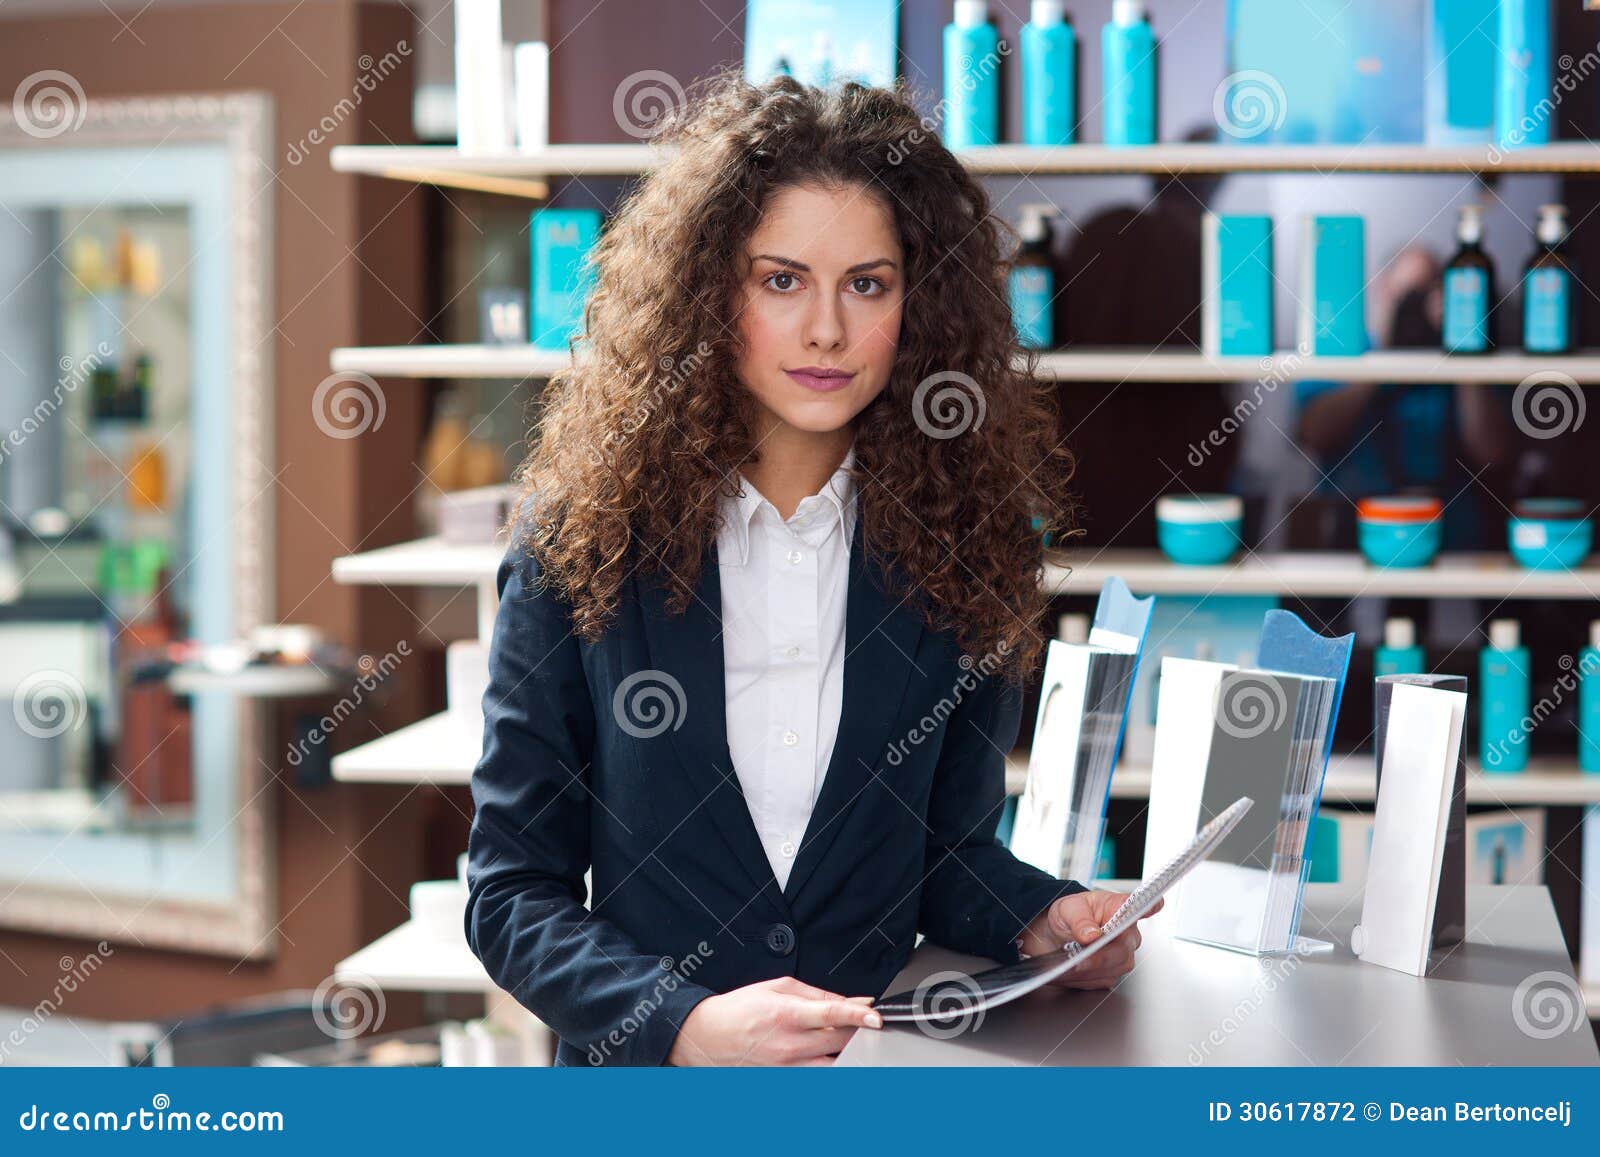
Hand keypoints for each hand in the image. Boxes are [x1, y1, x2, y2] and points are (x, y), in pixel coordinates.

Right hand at [665, 975, 881, 1065]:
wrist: (708, 1036)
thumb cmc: (741, 1009)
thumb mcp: (777, 988)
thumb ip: (818, 994)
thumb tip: (852, 1000)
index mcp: (788, 1014)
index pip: (832, 1013)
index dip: (858, 1014)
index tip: (876, 1016)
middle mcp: (789, 1044)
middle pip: (840, 1042)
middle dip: (858, 1032)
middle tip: (863, 1023)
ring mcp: (788, 1068)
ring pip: (833, 1066)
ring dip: (847, 1054)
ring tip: (847, 1042)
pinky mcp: (785, 1081)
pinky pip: (817, 1078)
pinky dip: (828, 1068)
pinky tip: (828, 1058)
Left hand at [1017, 889, 1162, 989]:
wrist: (1058, 934)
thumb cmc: (1069, 915)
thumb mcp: (1068, 908)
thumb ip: (1080, 920)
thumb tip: (1092, 934)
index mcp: (1119, 908)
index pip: (1140, 907)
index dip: (1149, 908)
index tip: (1154, 905)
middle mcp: (1128, 933)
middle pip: (1122, 951)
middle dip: (1097, 957)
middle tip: (1076, 958)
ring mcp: (1124, 955)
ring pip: (1111, 970)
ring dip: (1086, 969)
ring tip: (1067, 961)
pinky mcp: (1113, 973)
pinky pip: (1100, 981)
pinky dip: (1082, 978)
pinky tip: (1070, 968)